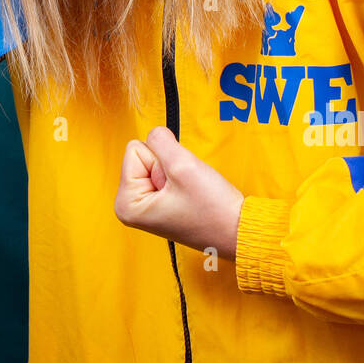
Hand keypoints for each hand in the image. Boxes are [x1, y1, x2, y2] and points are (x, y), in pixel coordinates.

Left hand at [114, 126, 243, 258]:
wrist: (237, 230)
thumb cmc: (212, 209)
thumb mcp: (182, 165)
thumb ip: (160, 140)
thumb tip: (154, 131)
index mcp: (126, 203)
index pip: (135, 149)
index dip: (162, 160)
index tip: (177, 184)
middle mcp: (129, 206)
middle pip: (143, 154)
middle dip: (168, 165)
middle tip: (185, 188)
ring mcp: (144, 204)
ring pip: (156, 160)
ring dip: (176, 171)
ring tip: (189, 192)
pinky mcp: (159, 201)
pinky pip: (165, 170)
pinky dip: (180, 177)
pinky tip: (190, 194)